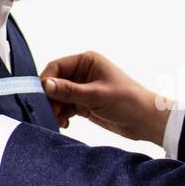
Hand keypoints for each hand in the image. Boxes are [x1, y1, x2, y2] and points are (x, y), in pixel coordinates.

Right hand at [40, 51, 171, 144]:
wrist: (145, 121)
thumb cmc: (127, 101)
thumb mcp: (96, 95)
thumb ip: (69, 91)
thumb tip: (45, 84)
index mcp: (87, 61)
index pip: (57, 67)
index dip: (46, 81)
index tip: (40, 97)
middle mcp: (83, 73)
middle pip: (55, 83)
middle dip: (50, 98)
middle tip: (50, 113)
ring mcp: (83, 89)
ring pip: (59, 97)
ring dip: (56, 109)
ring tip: (58, 121)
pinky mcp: (85, 104)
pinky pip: (66, 107)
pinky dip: (62, 115)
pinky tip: (64, 124)